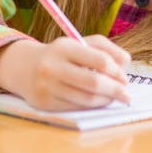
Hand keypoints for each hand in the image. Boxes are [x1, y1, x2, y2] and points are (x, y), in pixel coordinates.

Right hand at [0, 35, 131, 110]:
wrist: (25, 67)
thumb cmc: (62, 54)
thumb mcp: (81, 44)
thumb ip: (107, 49)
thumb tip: (126, 63)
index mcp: (65, 47)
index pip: (99, 60)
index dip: (116, 72)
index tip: (124, 78)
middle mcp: (53, 66)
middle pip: (93, 83)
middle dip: (115, 90)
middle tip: (126, 95)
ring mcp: (47, 86)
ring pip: (86, 99)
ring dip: (105, 100)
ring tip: (113, 98)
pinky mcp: (44, 103)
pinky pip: (75, 108)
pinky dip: (91, 107)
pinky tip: (97, 102)